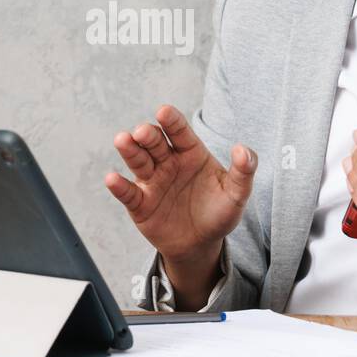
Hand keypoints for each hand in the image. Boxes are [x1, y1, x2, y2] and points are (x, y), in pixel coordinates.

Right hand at [103, 104, 256, 265]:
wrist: (201, 244)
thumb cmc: (218, 214)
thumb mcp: (236, 194)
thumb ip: (243, 171)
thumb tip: (243, 150)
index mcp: (190, 153)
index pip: (180, 132)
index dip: (172, 121)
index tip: (164, 111)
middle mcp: (167, 162)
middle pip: (155, 143)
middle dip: (147, 135)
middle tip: (142, 131)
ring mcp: (152, 181)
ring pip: (138, 161)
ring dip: (129, 150)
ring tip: (122, 140)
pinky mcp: (139, 203)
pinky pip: (128, 193)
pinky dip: (119, 186)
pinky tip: (112, 179)